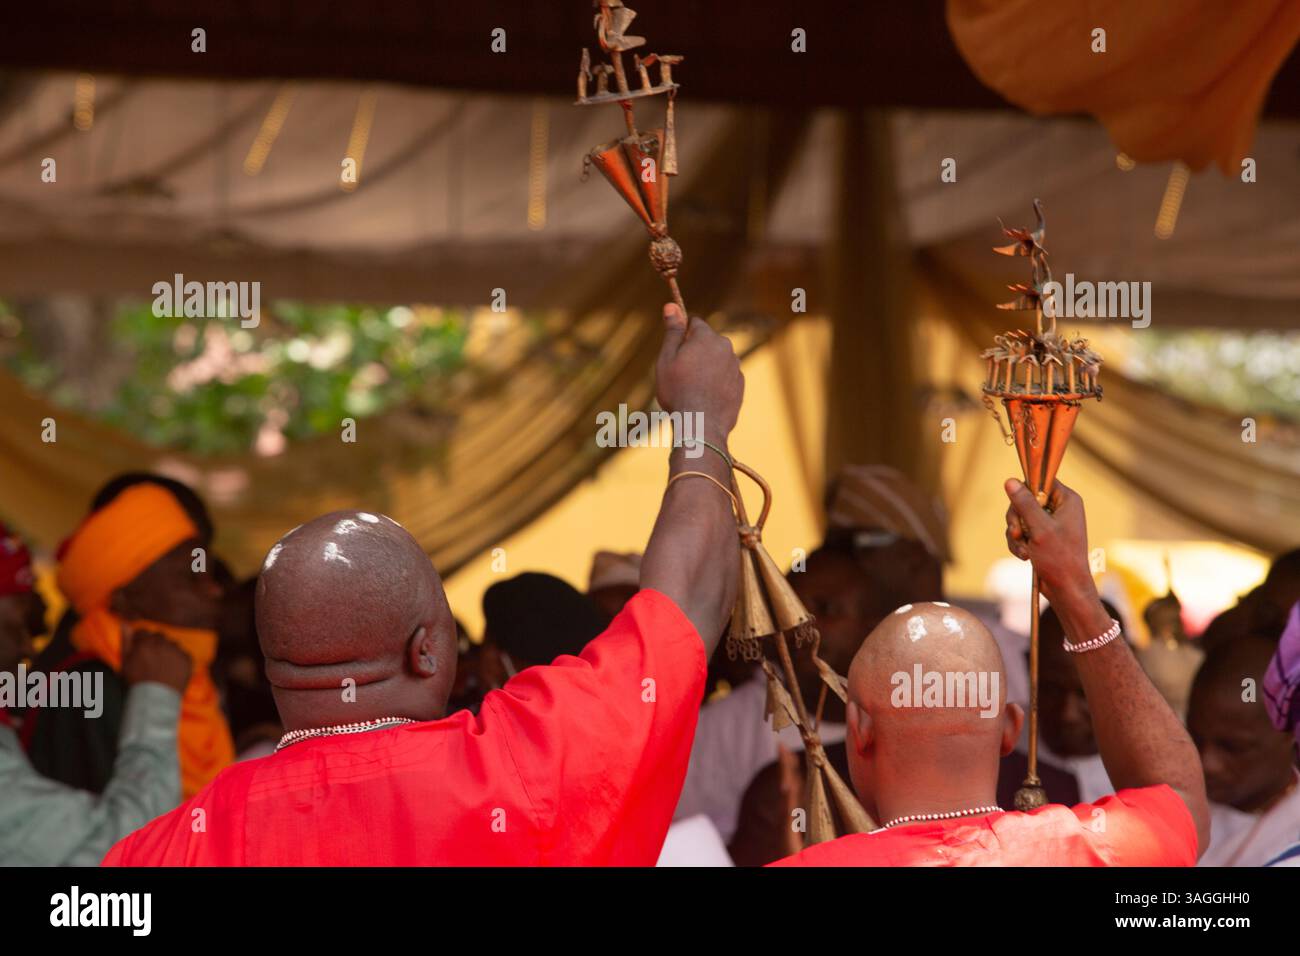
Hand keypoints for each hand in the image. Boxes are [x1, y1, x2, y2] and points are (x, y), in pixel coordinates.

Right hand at [122, 626, 192, 692]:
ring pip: (172, 645)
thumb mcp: (126, 662)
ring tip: (162, 669)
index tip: (140, 653)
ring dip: (168, 651)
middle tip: (152, 662)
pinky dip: (179, 661)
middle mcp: (161, 643)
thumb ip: (126, 641)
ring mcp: (176, 651)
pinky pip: (183, 654)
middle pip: (159, 637)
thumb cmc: (136, 683)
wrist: (155, 701)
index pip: (143, 632)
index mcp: (144, 643)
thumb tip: (125, 623)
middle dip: (155, 645)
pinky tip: (171, 672)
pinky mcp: (187, 659)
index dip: (141, 642)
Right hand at [655, 303, 743, 444]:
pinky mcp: (740, 385)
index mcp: (707, 337)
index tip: (675, 349)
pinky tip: (704, 397)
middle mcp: (726, 347)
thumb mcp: (667, 358)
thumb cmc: (678, 391)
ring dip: (706, 367)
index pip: (694, 322)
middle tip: (680, 373)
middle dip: (695, 350)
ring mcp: (735, 367)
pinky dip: (716, 383)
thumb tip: (671, 305)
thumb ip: (672, 331)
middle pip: (707, 341)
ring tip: (692, 388)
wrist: (701, 425)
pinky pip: (725, 377)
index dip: (682, 333)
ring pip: (717, 360)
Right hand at [1003, 478, 1095, 609]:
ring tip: (1023, 550)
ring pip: (1019, 517)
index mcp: (1067, 500)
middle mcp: (1059, 509)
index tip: (1020, 507)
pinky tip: (1024, 556)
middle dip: (1017, 519)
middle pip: (1025, 499)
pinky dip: (1018, 544)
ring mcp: (1050, 523)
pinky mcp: (1041, 537)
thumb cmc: (1060, 558)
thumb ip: (1024, 503)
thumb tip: (1010, 481)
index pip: (1041, 481)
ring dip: (1015, 534)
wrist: (1066, 588)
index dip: (1026, 492)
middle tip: (1018, 533)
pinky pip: (1021, 532)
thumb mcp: (1039, 528)